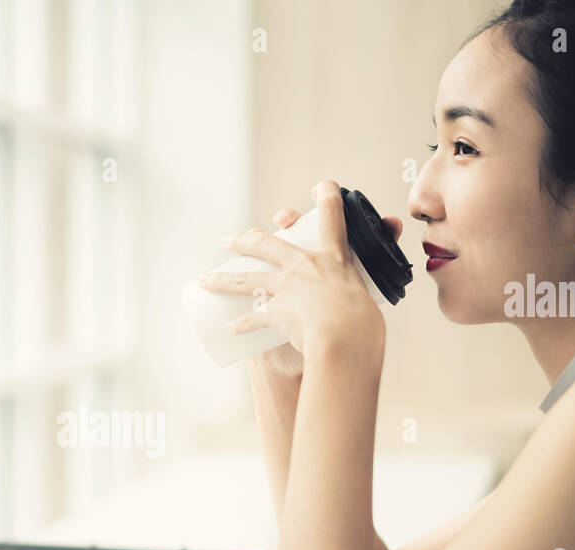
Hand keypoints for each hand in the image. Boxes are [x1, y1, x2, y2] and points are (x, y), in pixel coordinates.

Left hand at [202, 180, 401, 366]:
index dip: (326, 197)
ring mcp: (287, 286)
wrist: (346, 338)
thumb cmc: (364, 324)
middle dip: (245, 240)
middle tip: (229, 240)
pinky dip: (239, 325)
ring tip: (205, 279)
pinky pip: (252, 318)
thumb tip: (355, 323)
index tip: (321, 185)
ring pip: (246, 278)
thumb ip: (357, 306)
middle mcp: (305, 265)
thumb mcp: (369, 303)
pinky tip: (228, 328)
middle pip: (268, 243)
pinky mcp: (275, 310)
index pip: (332, 217)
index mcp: (335, 258)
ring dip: (222, 279)